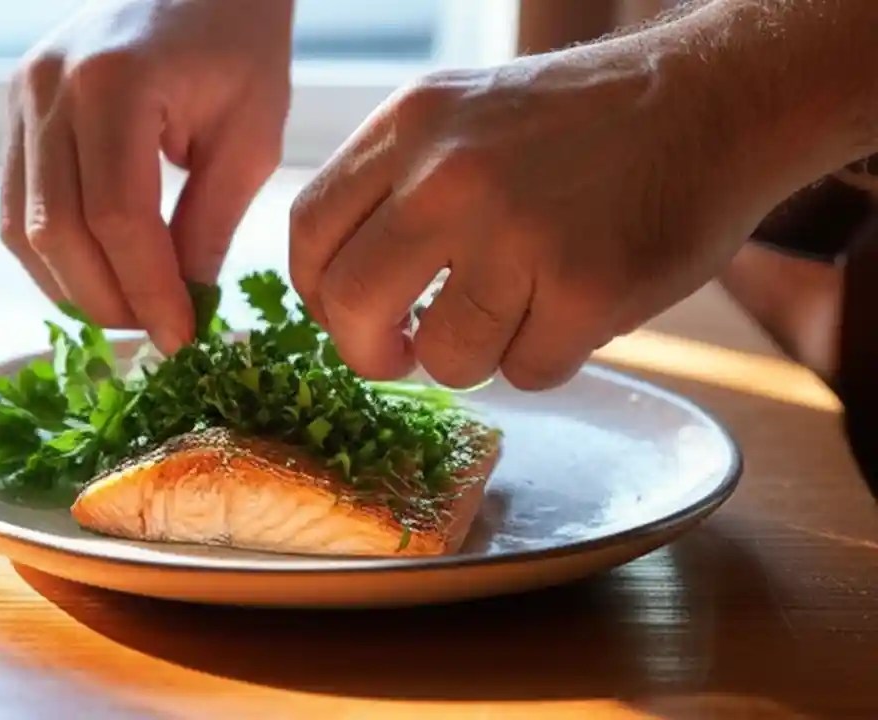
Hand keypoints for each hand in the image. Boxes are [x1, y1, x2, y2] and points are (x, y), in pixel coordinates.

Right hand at [0, 0, 291, 351]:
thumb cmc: (239, 46)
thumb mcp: (249, 138)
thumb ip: (209, 225)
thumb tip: (182, 306)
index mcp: (114, 82)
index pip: (117, 218)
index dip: (147, 290)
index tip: (183, 338)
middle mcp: (50, 86)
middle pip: (58, 232)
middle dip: (109, 301)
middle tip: (160, 333)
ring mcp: (22, 95)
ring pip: (23, 229)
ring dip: (75, 288)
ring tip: (133, 311)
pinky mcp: (16, 109)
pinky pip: (18, 206)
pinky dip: (56, 255)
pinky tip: (101, 275)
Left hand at [290, 39, 774, 390]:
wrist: (712, 99)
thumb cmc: (580, 125)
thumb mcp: (463, 114)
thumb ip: (394, 186)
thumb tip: (340, 295)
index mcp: (410, 125)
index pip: (308, 231)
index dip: (320, 294)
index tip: (350, 316)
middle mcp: (449, 175)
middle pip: (350, 306)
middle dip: (369, 353)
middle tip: (403, 354)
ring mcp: (517, 232)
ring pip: (444, 356)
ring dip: (475, 358)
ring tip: (517, 314)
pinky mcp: (585, 287)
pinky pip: (526, 373)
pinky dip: (547, 358)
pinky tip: (575, 309)